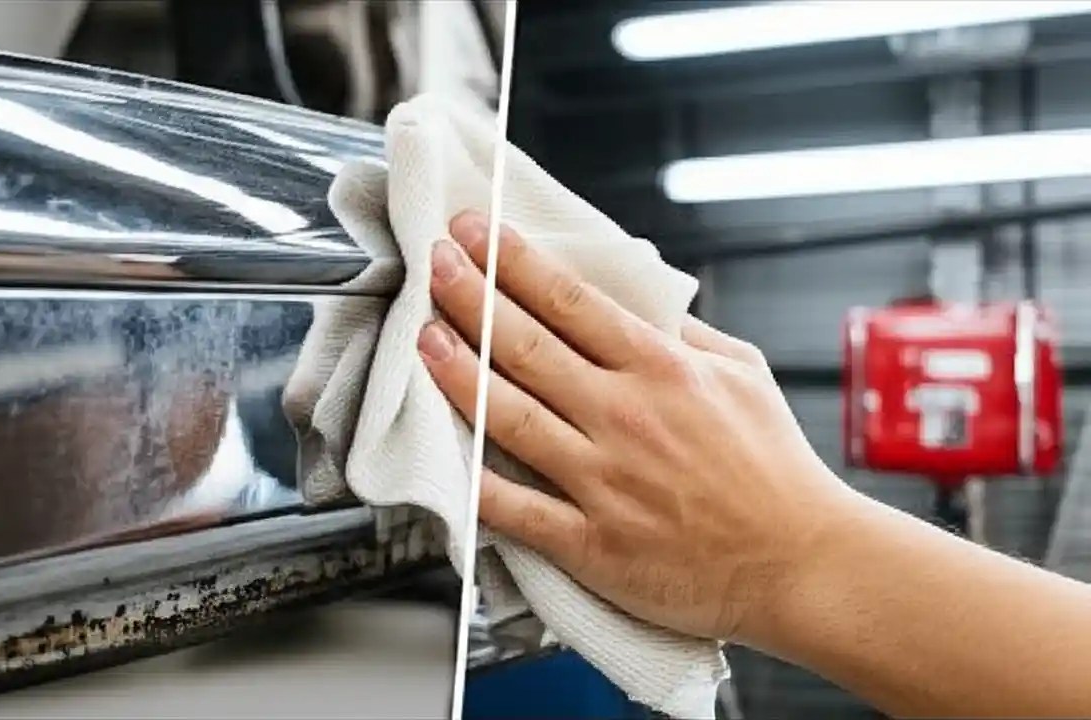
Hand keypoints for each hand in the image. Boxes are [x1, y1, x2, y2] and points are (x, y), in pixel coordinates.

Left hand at [417, 210, 861, 644]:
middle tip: (436, 261)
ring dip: (458, 371)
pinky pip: (517, 509)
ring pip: (510, 414)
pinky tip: (441, 454)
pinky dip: (475, 482)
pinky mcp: (593, 542)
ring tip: (423, 336)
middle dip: (471, 294)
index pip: (569, 300)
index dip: (513, 260)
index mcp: (662, 369)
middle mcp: (626, 416)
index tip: (476, 230)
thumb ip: (682, 334)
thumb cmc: (774, 469)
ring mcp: (605, 480)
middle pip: (527, 344)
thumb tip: (636, 299)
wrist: (803, 562)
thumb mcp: (745, 373)